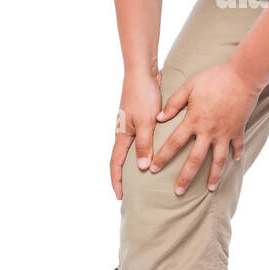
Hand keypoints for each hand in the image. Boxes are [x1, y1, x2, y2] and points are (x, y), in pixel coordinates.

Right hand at [110, 68, 162, 197]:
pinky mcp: (140, 118)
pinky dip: (143, 150)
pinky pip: (140, 140)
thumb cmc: (143, 96)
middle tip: (129, 193)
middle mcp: (124, 132)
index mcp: (122, 135)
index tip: (120, 196)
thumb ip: (144, 145)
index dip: (117, 181)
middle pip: (121, 159)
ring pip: (131, 150)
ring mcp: (131, 125)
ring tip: (141, 177)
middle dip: (123, 176)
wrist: (142, 72)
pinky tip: (152, 154)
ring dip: (134, 164)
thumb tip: (142, 168)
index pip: (115, 164)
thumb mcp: (146, 122)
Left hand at [150, 62, 260, 195]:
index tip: (153, 169)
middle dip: (185, 177)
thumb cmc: (214, 78)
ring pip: (219, 161)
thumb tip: (159, 118)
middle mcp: (209, 131)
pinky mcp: (238, 129)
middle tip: (178, 192)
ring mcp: (225, 133)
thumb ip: (173, 103)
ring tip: (210, 189)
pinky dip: (236, 154)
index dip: (163, 157)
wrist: (243, 76)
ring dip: (214, 176)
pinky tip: (234, 161)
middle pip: (195, 160)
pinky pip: (238, 146)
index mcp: (194, 120)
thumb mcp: (190, 86)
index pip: (174, 143)